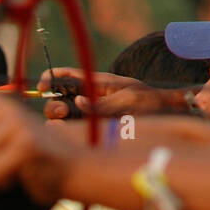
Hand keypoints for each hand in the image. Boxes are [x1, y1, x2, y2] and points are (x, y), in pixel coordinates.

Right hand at [39, 68, 189, 119]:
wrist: (165, 114)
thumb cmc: (148, 101)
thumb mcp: (126, 99)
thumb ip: (101, 103)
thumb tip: (76, 103)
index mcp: (94, 82)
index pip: (64, 76)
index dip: (49, 79)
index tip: (44, 88)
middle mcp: (87, 98)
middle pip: (57, 100)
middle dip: (54, 106)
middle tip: (63, 112)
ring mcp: (89, 115)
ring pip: (61, 119)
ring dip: (58, 121)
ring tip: (65, 124)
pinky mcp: (93, 129)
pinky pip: (74, 131)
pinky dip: (67, 133)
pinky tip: (69, 134)